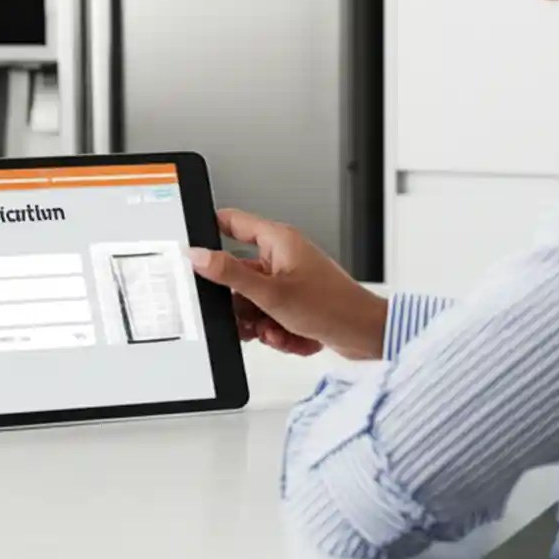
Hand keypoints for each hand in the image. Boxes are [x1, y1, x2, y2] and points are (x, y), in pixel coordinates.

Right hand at [188, 209, 387, 359]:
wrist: (367, 335)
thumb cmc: (333, 308)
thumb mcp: (271, 294)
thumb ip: (230, 274)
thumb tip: (198, 256)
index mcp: (278, 241)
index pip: (232, 221)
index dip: (209, 231)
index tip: (192, 249)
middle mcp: (282, 258)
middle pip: (238, 275)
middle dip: (241, 304)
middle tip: (247, 316)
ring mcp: (289, 281)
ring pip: (252, 302)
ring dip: (260, 323)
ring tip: (276, 330)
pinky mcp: (295, 303)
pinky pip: (269, 317)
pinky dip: (277, 332)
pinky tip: (291, 337)